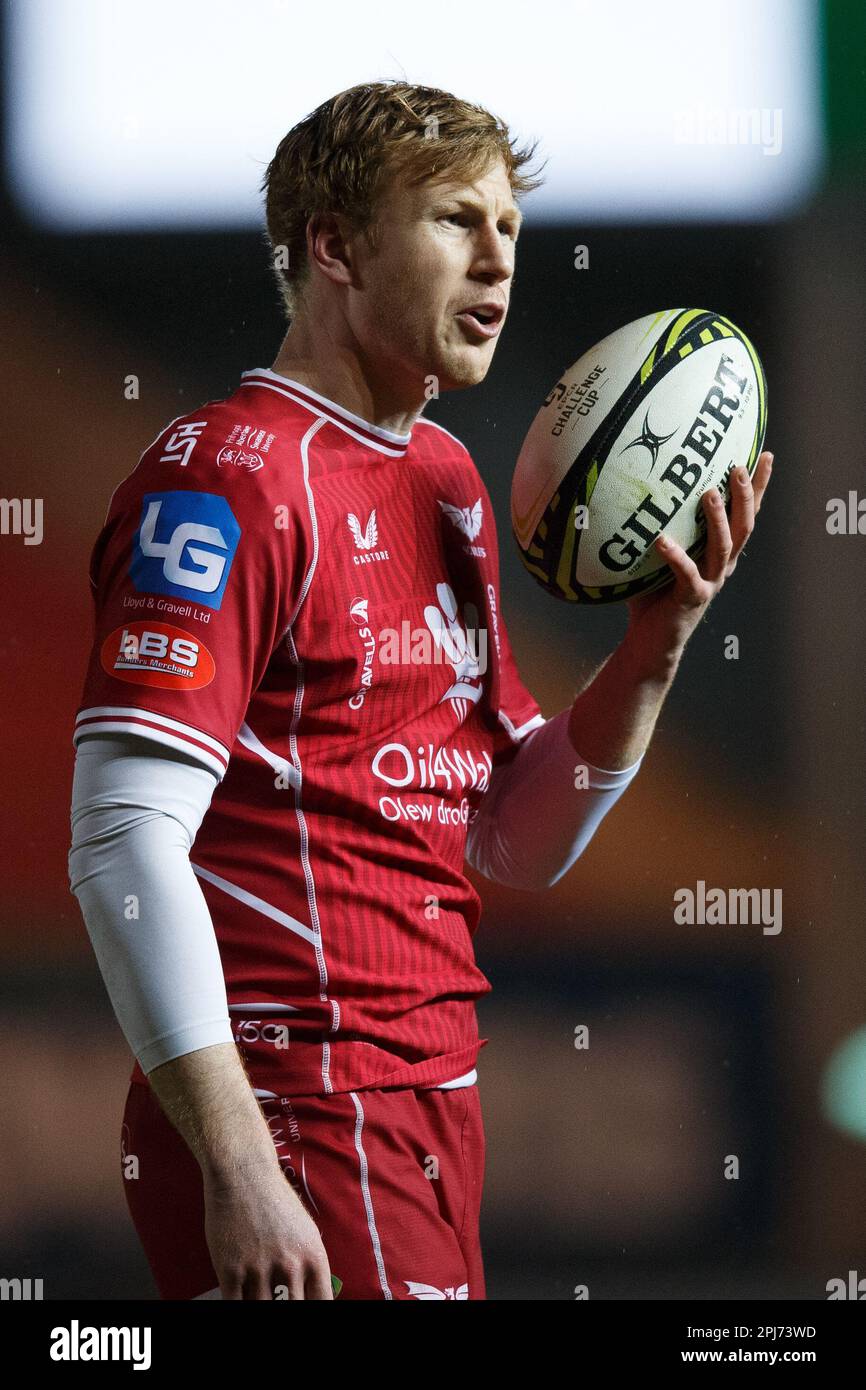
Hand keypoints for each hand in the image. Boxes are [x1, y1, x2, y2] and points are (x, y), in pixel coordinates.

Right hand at [203, 1163, 333, 1299]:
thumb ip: (309, 1266)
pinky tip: (241, 1299)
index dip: (314, 1311)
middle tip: (279, 1300)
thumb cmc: (275, 1200)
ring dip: (262, 1305)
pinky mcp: (230, 1270)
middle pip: (292, 1309)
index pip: (321, 1302)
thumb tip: (312, 1296)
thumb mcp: (305, 1231)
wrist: (243, 1174)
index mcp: (313, 1256)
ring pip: (263, 1310)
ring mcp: (259, 1269)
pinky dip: (239, 1305)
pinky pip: (235, 1305)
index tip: (303, 1306)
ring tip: (260, 1297)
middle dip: (286, 1307)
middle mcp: (289, 1265)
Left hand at [624, 451, 773, 667]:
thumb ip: (653, 526)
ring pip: (722, 547)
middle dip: (745, 495)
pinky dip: (675, 556)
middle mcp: (721, 567)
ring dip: (718, 519)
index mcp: (719, 554)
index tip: (764, 454)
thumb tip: (628, 486)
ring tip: (709, 493)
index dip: (758, 487)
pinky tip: (661, 539)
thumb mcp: (655, 556)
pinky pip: (686, 575)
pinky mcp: (692, 600)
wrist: (650, 643)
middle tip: (738, 466)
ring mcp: (709, 583)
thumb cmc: (651, 596)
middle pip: (744, 526)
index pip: (745, 515)